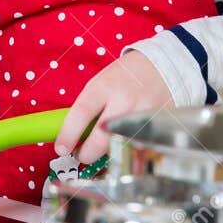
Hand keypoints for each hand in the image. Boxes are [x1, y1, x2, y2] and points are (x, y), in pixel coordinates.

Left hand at [55, 50, 173, 162]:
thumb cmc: (124, 77)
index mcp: (104, 87)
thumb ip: (88, 108)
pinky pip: (136, 146)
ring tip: (100, 148)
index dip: (68, 134)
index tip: (61, 148)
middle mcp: (124, 101)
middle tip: (81, 155)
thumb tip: (72, 134)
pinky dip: (125, 149)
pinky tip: (120, 144)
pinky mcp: (157, 126)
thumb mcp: (100, 84)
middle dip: (87, 153)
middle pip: (101, 138)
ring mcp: (142, 115)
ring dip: (106, 153)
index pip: (81, 113)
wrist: (161, 66)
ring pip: (119, 146)